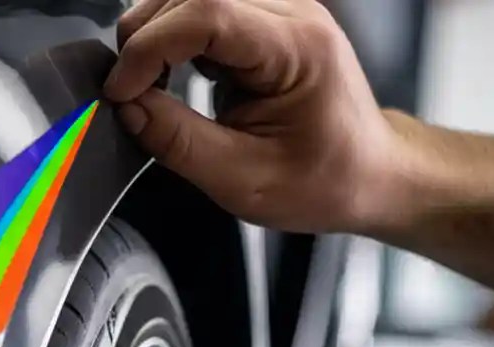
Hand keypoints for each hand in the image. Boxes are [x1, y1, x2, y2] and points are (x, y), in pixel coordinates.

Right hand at [105, 0, 411, 234]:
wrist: (371, 175)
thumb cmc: (325, 181)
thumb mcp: (244, 181)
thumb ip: (180, 143)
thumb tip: (127, 109)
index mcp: (298, 49)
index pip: (207, 14)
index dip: (151, 47)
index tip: (122, 92)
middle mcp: (293, 13)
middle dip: (146, 37)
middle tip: (128, 92)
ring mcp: (281, 10)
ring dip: (156, 34)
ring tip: (148, 86)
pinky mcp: (265, 20)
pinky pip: (204, 10)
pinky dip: (174, 38)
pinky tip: (171, 76)